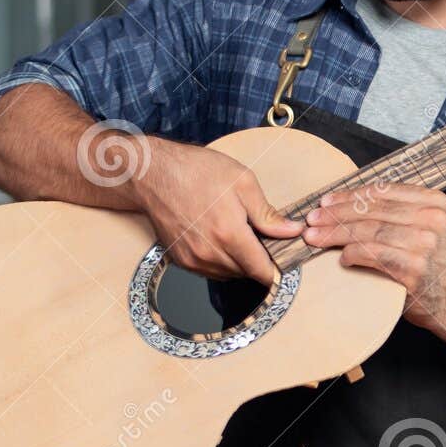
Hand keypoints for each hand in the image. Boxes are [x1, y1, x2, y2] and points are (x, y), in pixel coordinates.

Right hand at [130, 139, 303, 283]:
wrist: (153, 174)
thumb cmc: (197, 171)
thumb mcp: (243, 183)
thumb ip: (268, 214)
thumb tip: (293, 232)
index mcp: (229, 234)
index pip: (262, 271)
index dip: (277, 269)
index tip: (284, 260)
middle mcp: (210, 253)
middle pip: (247, 274)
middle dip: (258, 260)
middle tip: (258, 236)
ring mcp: (193, 259)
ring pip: (229, 274)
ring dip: (239, 262)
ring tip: (236, 233)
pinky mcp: (181, 260)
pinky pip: (211, 271)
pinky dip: (221, 261)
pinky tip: (219, 238)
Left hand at [301, 182, 445, 327]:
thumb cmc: (432, 265)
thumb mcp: (424, 228)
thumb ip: (397, 212)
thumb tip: (346, 202)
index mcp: (434, 202)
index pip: (383, 190)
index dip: (350, 195)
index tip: (326, 201)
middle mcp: (432, 218)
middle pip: (372, 210)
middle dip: (336, 214)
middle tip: (312, 219)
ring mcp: (425, 244)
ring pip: (368, 231)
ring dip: (336, 233)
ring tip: (315, 237)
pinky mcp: (414, 268)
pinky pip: (372, 254)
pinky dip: (352, 254)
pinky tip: (341, 258)